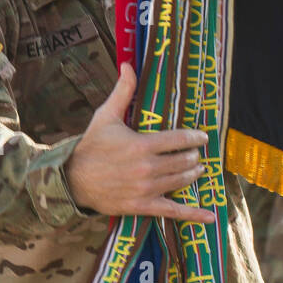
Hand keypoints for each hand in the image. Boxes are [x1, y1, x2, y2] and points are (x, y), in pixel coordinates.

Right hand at [66, 62, 216, 223]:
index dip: (195, 137)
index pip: (180, 139)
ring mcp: (146, 189)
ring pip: (181, 180)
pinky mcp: (142, 206)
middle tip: (195, 152)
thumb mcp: (106, 116)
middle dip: (193, 155)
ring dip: (193, 173)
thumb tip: (128, 64)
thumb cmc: (91, 146)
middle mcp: (147, 168)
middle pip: (184, 160)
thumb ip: (123, 91)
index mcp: (141, 145)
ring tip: (197, 168)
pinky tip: (210, 218)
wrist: (71, 180)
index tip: (202, 136)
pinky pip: (173, 211)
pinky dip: (194, 215)